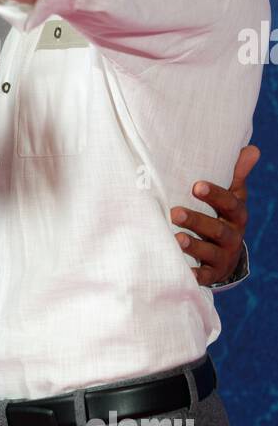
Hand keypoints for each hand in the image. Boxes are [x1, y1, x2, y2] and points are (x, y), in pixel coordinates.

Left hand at [170, 144, 258, 284]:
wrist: (227, 255)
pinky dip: (195, 275)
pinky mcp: (212, 273)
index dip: (215, 195)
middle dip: (197, 221)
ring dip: (192, 246)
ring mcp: (222, 256)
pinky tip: (184, 272)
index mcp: (236, 215)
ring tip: (175, 238)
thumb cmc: (223, 217)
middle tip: (175, 213)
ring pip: (209, 252)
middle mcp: (232, 235)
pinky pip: (204, 276)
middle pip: (217, 229)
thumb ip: (237, 174)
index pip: (230, 203)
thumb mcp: (233, 196)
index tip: (197, 185)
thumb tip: (252, 149)